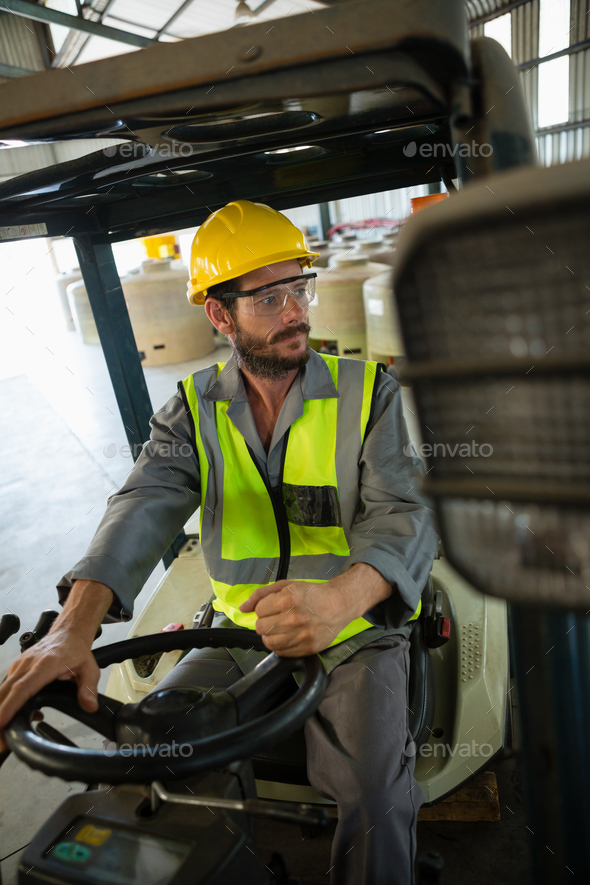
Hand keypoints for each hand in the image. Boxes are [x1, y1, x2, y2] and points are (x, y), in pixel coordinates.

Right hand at [0, 627, 99, 752]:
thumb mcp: (89, 669)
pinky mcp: (15, 669)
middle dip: (0, 715)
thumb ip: (88, 688)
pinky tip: (19, 716)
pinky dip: (6, 704)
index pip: (23, 687)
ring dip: (1, 711)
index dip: (11, 706)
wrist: (67, 632)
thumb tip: (89, 706)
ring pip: (2, 690)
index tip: (1, 722)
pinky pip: (6, 688)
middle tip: (1, 741)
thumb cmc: (75, 650)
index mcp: (46, 664)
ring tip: (4, 735)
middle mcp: (28, 664)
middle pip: (6, 691)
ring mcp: (19, 666)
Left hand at [240, 579, 350, 655]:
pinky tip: (288, 636)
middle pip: (261, 627)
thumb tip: (242, 608)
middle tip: (277, 617)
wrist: (338, 605)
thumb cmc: (311, 593)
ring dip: (270, 635)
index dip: (264, 608)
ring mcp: (301, 636)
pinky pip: (281, 652)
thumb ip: (261, 594)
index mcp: (288, 599)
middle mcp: (294, 619)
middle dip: (265, 622)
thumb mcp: (286, 585)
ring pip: (268, 642)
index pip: (259, 610)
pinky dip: (280, 645)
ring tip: (280, 628)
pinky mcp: (307, 649)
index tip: (273, 607)